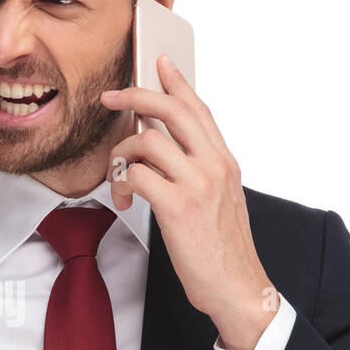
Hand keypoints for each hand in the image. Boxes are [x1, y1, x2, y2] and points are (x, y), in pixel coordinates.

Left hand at [100, 55, 276, 349]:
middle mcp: (214, 165)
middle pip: (171, 109)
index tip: (159, 62)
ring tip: (119, 178)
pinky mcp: (178, 206)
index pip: (199, 108)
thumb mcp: (219, 200)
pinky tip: (126, 199)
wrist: (238, 288)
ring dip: (122, 154)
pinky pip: (138, 174)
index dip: (177, 81)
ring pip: (147, 140)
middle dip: (136, 95)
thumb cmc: (223, 250)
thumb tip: (165, 151)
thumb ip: (199, 171)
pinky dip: (123, 183)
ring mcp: (197, 183)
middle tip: (111, 96)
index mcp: (225, 161)